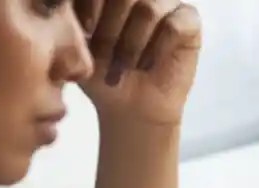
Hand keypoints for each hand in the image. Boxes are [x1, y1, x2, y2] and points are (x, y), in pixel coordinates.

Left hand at [75, 0, 202, 125]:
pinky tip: (148, 65)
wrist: (129, 106)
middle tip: (105, 57)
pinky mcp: (189, 21)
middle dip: (110, 28)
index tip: (85, 31)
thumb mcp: (77, 42)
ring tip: (125, 66)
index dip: (91, 4)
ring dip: (132, 43)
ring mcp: (167, 2)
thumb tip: (69, 1)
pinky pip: (174, 26)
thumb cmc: (101, 73)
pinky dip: (157, 49)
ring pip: (148, 8)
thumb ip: (74, 14)